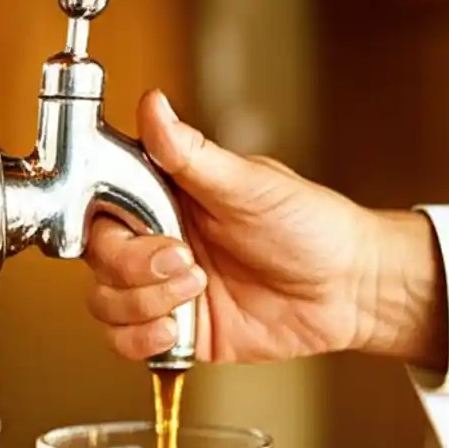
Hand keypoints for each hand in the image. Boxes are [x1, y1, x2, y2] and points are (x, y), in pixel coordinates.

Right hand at [85, 90, 447, 368]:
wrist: (350, 290)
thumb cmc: (312, 226)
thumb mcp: (250, 184)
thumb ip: (191, 154)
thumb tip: (153, 104)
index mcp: (166, 197)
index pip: (101, 205)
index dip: (109, 223)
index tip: (147, 229)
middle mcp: (156, 241)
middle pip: (98, 259)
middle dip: (134, 268)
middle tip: (185, 262)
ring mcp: (163, 289)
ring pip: (105, 303)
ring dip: (141, 305)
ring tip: (194, 292)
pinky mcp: (176, 331)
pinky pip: (126, 343)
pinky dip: (140, 341)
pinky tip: (175, 330)